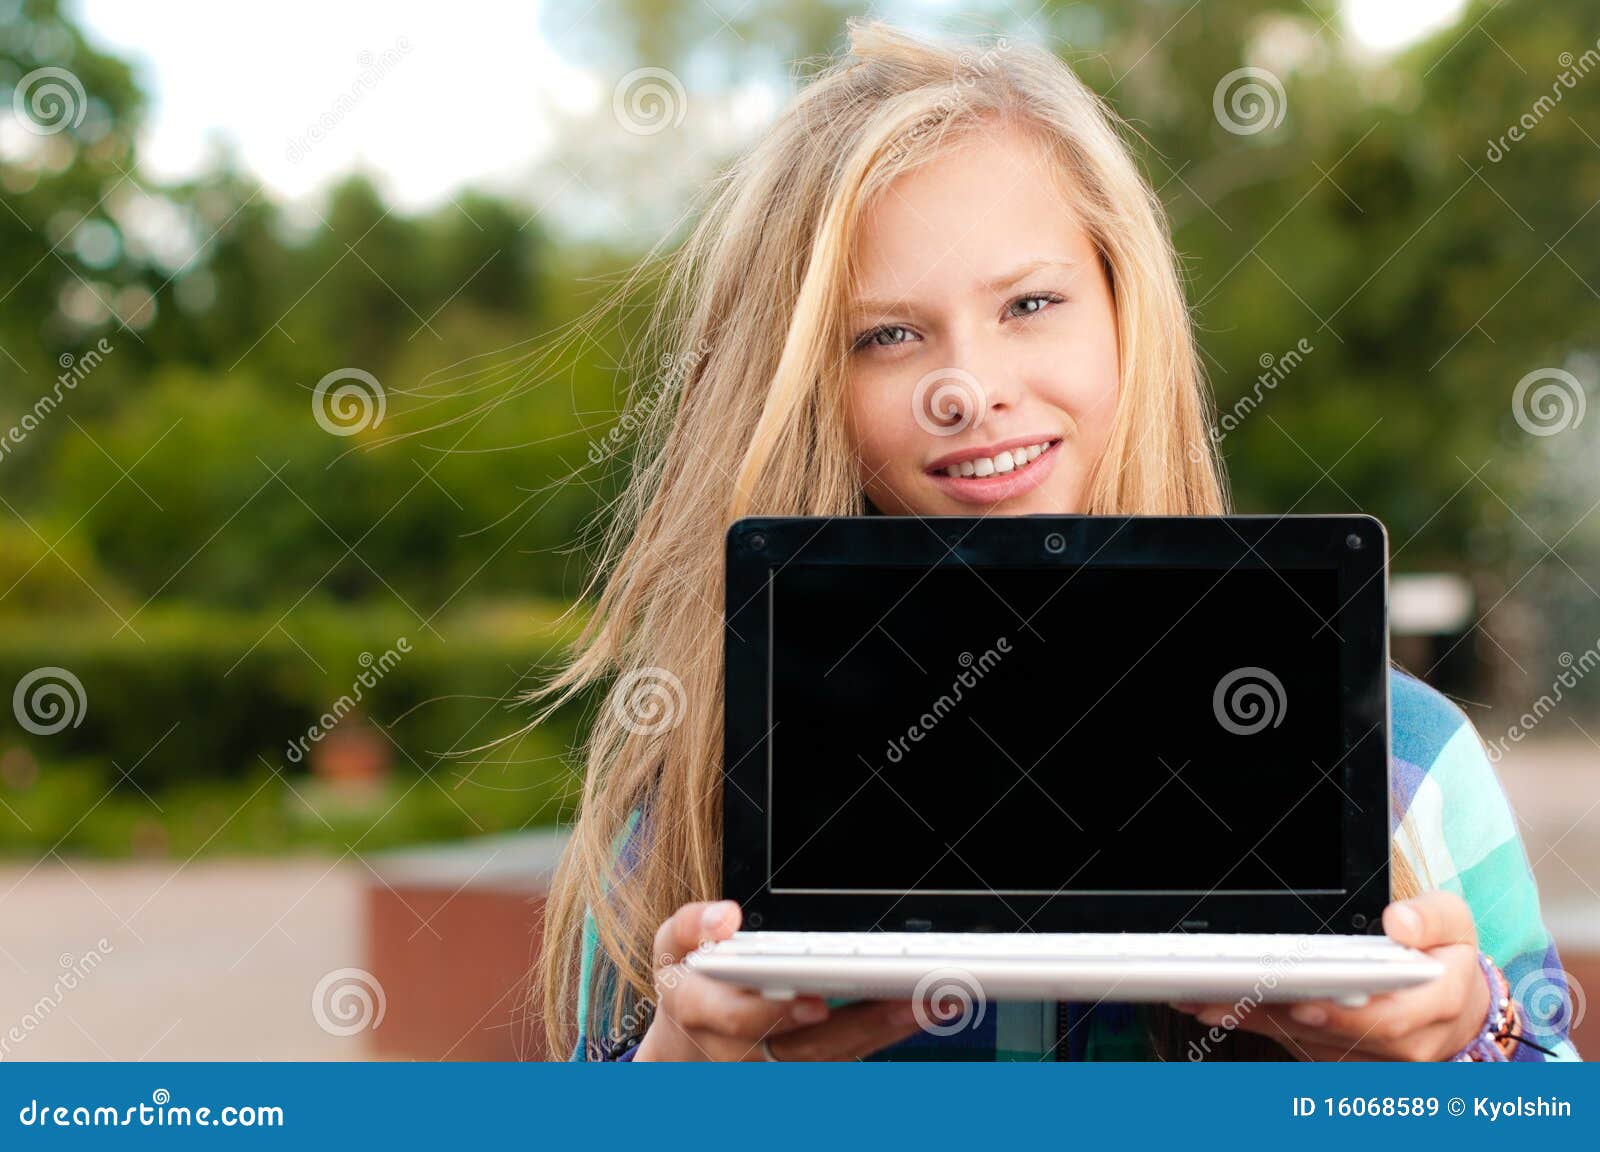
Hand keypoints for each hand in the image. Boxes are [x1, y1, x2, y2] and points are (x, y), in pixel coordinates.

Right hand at [631, 900, 924, 1060]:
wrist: (691, 1045)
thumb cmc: (693, 984)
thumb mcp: (671, 946)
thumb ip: (693, 925)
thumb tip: (726, 917)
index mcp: (705, 1014)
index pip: (738, 1021)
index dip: (777, 1014)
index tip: (817, 1002)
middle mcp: (746, 1054)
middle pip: (811, 1047)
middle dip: (866, 1023)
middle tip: (917, 997)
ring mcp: (782, 1068)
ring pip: (840, 1058)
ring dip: (892, 1030)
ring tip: (941, 999)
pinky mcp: (810, 1071)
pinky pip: (852, 1058)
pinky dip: (889, 1034)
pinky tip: (928, 1008)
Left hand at [1171, 891, 1490, 1060]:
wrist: (1453, 1005)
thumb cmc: (1445, 957)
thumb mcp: (1453, 924)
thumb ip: (1431, 918)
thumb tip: (1400, 923)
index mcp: (1434, 1007)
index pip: (1388, 1020)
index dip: (1343, 1015)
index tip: (1302, 1002)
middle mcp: (1402, 1042)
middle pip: (1333, 1034)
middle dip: (1277, 1016)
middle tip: (1226, 997)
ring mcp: (1368, 1056)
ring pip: (1306, 1043)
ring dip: (1253, 1021)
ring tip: (1202, 997)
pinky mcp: (1339, 1056)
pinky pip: (1294, 1045)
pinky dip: (1256, 1025)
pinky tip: (1213, 1006)